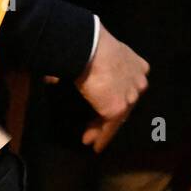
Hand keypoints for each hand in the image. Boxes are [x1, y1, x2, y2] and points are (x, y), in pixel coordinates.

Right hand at [74, 23, 148, 152]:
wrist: (90, 47)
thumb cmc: (87, 45)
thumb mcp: (92, 54)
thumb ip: (80, 67)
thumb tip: (52, 78)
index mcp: (136, 64)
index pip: (128, 85)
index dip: (116, 94)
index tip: (103, 102)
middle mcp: (138, 81)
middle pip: (125, 103)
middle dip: (109, 115)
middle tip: (94, 126)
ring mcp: (130, 96)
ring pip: (117, 117)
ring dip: (102, 129)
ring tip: (89, 140)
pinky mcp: (118, 108)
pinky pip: (110, 127)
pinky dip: (102, 137)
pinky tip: (94, 145)